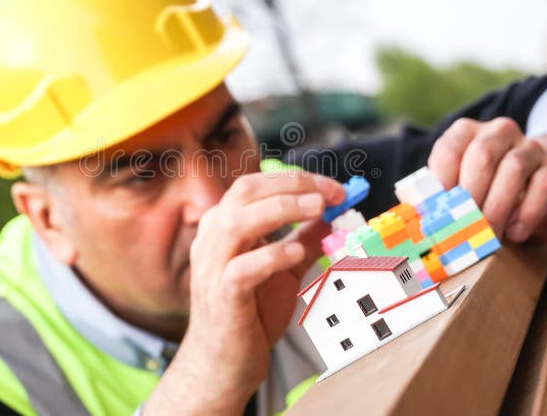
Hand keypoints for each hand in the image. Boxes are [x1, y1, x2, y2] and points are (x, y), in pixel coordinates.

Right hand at [144, 172, 343, 414]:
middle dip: (290, 186)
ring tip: (316, 209)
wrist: (223, 364)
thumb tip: (334, 214)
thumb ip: (305, 239)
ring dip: (280, 210)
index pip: (256, 185)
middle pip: (245, 192)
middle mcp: (212, 240)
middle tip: (328, 194)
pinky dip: (270, 256)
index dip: (296, 181)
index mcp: (224, 226)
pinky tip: (296, 253)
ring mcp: (212, 268)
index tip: (334, 189)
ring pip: (237, 223)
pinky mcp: (221, 298)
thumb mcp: (285, 269)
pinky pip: (240, 269)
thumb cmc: (251, 313)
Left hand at [428, 117, 546, 242]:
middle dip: (471, 196)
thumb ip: (440, 196)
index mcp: (466, 133)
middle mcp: (498, 132)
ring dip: (498, 207)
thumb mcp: (462, 186)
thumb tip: (415, 220)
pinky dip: (527, 213)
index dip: (441, 182)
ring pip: (513, 169)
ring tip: (489, 234)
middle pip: (482, 156)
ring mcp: (529, 146)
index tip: (437, 212)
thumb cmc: (489, 187)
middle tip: (464, 228)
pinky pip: (542, 186)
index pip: (449, 149)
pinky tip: (516, 233)